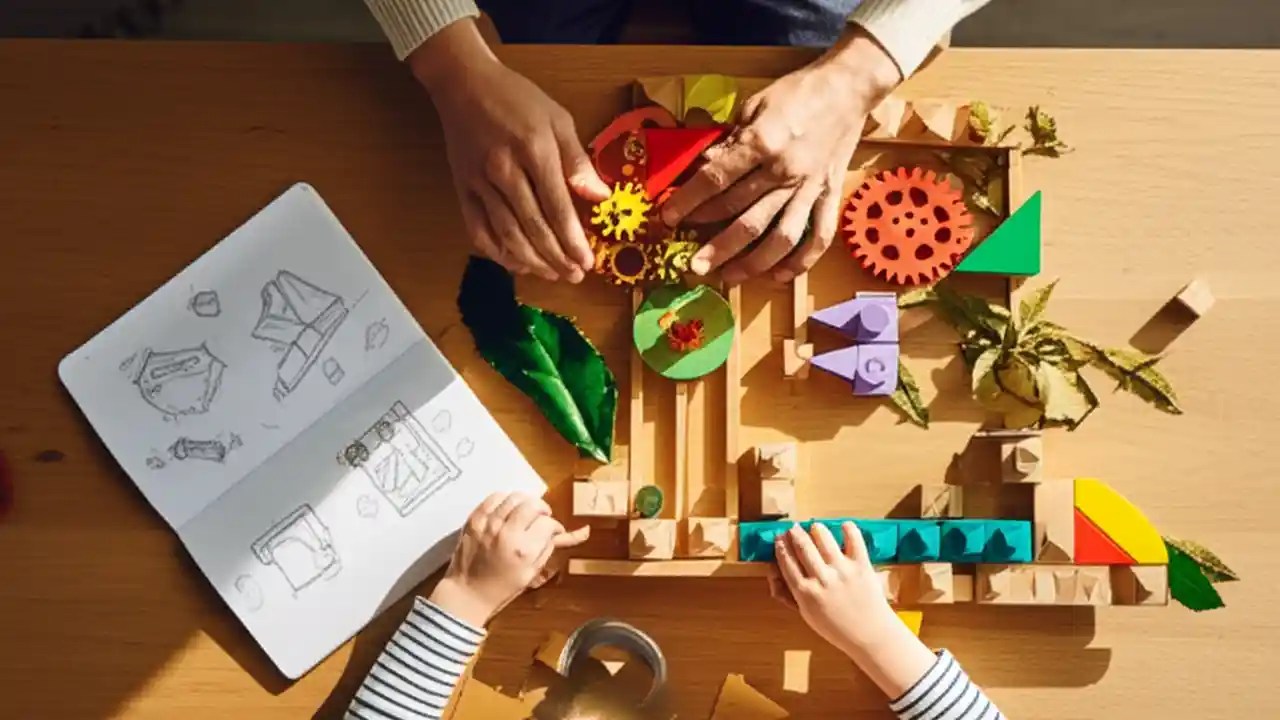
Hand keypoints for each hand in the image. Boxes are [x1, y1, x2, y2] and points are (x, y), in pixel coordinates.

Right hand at [409, 20, 609, 281]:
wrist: (465, 84)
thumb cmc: (517, 99)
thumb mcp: (558, 119)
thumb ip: (578, 161)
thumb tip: (600, 196)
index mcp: (534, 151)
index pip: (557, 208)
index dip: (573, 240)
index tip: (587, 262)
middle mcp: (504, 171)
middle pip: (533, 227)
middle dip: (556, 257)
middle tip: (574, 276)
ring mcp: (479, 183)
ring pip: (506, 234)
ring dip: (531, 261)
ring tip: (552, 275)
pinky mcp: (462, 189)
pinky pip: (478, 230)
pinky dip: (497, 252)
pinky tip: (516, 263)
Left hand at [430, 492, 589, 625]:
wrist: (468, 593)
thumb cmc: (502, 588)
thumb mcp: (532, 572)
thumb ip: (549, 548)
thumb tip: (569, 531)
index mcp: (524, 550)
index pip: (548, 524)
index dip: (555, 526)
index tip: (554, 531)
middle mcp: (507, 533)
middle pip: (533, 505)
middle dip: (543, 509)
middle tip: (542, 517)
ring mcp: (489, 524)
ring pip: (514, 497)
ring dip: (526, 501)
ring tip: (526, 511)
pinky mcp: (474, 519)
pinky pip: (494, 497)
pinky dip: (505, 499)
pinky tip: (508, 508)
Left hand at [660, 28, 900, 284]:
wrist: (848, 86)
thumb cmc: (797, 92)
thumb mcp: (753, 106)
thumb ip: (729, 140)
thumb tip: (703, 165)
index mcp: (762, 143)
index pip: (716, 180)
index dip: (689, 201)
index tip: (669, 218)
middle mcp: (785, 171)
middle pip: (744, 217)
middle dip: (714, 245)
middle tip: (693, 265)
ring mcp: (810, 187)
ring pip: (779, 237)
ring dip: (751, 262)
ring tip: (727, 277)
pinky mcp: (830, 194)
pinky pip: (818, 236)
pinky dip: (800, 260)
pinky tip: (778, 276)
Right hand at [770, 522, 935, 698]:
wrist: (869, 634)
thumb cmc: (835, 627)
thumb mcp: (806, 614)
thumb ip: (787, 594)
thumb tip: (772, 573)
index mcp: (805, 592)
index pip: (786, 561)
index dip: (781, 546)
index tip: (779, 538)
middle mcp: (821, 579)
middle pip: (802, 545)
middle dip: (795, 533)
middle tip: (794, 528)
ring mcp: (842, 570)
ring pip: (823, 537)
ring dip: (816, 529)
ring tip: (815, 528)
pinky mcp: (861, 565)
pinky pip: (854, 539)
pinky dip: (848, 528)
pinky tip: (843, 526)